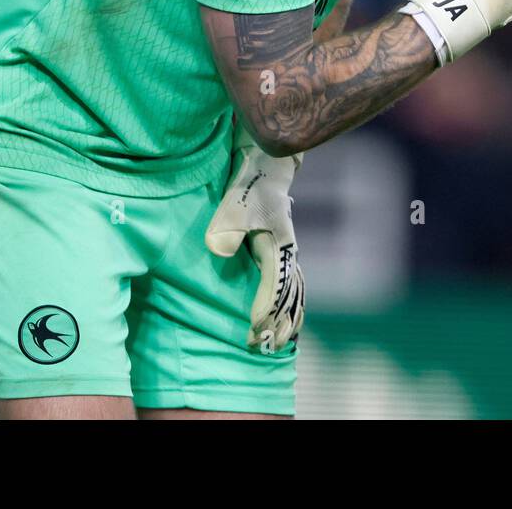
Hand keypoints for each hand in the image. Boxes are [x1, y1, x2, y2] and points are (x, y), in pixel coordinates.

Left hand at [204, 124, 304, 350]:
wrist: (267, 162)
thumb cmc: (250, 184)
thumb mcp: (235, 204)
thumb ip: (227, 228)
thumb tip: (217, 251)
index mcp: (277, 246)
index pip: (272, 288)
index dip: (264, 312)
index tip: (254, 332)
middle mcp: (287, 252)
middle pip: (288, 296)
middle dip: (278, 324)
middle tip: (266, 348)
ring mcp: (287, 250)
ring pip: (294, 291)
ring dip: (288, 317)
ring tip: (281, 342)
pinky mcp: (282, 246)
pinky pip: (293, 282)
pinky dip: (293, 303)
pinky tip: (290, 314)